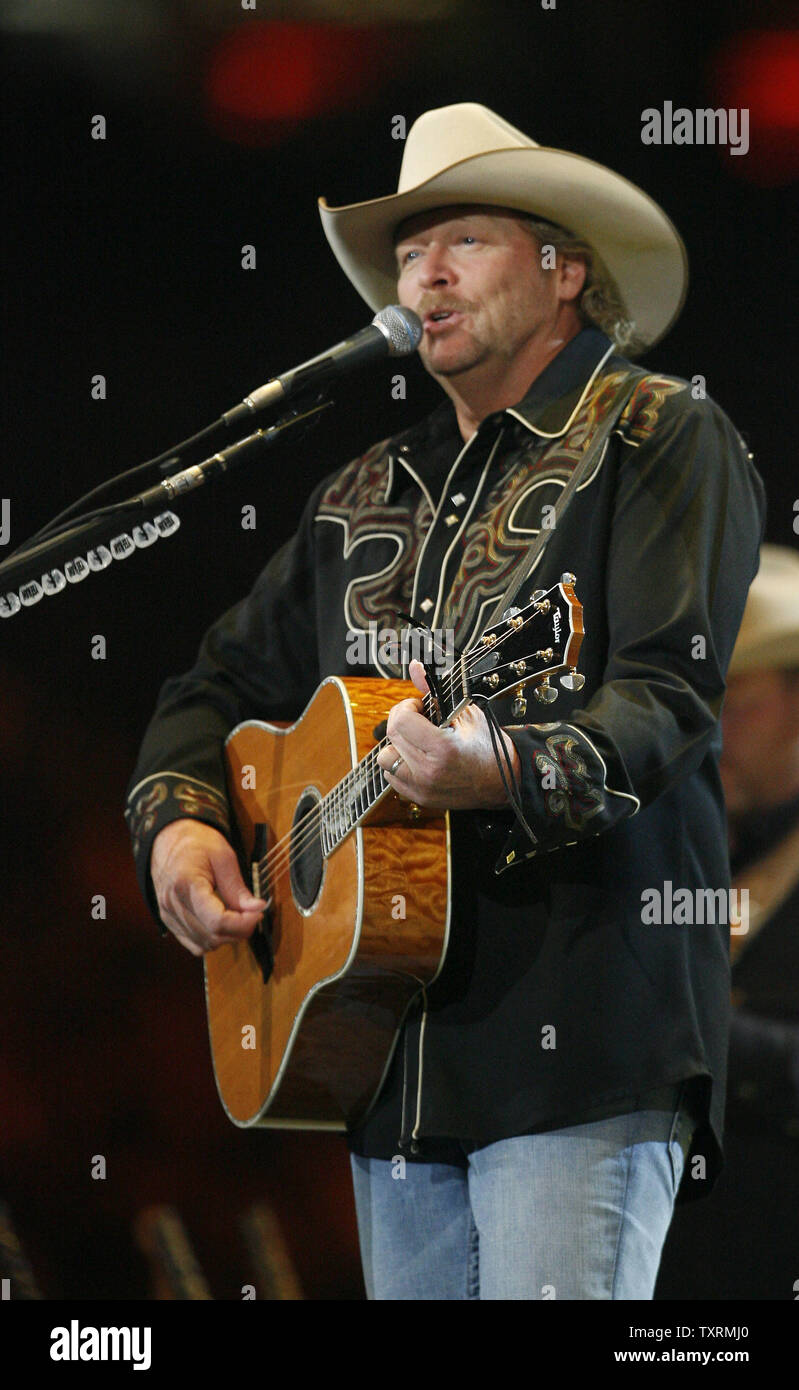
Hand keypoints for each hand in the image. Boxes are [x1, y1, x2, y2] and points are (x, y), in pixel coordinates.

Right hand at [150, 819, 265, 955]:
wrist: (168, 838)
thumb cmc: (195, 842)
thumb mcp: (223, 856)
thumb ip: (237, 887)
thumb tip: (257, 909)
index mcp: (186, 884)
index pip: (217, 921)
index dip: (243, 923)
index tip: (259, 912)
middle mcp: (173, 904)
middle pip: (212, 936)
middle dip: (239, 930)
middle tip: (253, 913)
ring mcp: (168, 915)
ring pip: (204, 944)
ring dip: (227, 937)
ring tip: (238, 916)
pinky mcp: (169, 921)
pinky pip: (194, 944)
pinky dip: (212, 939)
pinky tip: (222, 923)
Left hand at [376, 660, 521, 810]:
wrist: (502, 780)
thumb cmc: (487, 745)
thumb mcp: (465, 711)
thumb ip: (434, 689)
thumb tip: (415, 667)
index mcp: (442, 748)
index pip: (400, 721)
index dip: (407, 707)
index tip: (419, 707)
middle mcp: (428, 771)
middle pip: (391, 736)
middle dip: (402, 722)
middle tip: (420, 721)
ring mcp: (422, 788)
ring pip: (385, 758)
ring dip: (397, 745)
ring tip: (417, 742)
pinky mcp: (420, 798)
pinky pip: (392, 776)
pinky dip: (400, 764)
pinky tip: (417, 758)